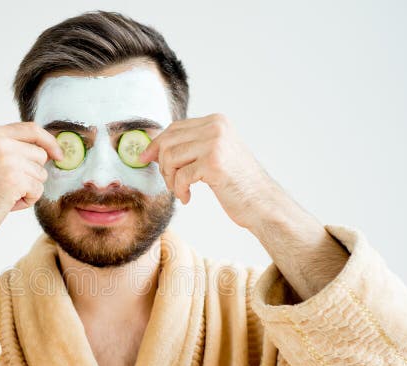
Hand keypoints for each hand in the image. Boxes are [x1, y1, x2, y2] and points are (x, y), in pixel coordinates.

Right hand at [0, 122, 62, 269]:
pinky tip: (7, 203)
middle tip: (9, 186)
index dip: (48, 141)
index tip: (58, 154)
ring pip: (41, 174)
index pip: (31, 129)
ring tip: (5, 195)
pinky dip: (27, 201)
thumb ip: (10, 149)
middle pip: (40, 154)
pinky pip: (38, 189)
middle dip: (32, 173)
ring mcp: (7, 159)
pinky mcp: (15, 178)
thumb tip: (46, 151)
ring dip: (28, 189)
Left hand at [137, 113, 287, 229]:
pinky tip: (188, 198)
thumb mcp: (215, 155)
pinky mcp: (213, 163)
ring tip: (181, 190)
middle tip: (170, 183)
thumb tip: (153, 147)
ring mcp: (215, 144)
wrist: (262, 202)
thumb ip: (191, 146)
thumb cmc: (237, 183)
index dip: (156, 144)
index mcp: (216, 121)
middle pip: (168, 141)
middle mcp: (216, 127)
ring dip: (170, 179)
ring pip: (171, 158)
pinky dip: (179, 190)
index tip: (145, 158)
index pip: (175, 127)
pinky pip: (180, 176)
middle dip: (163, 165)